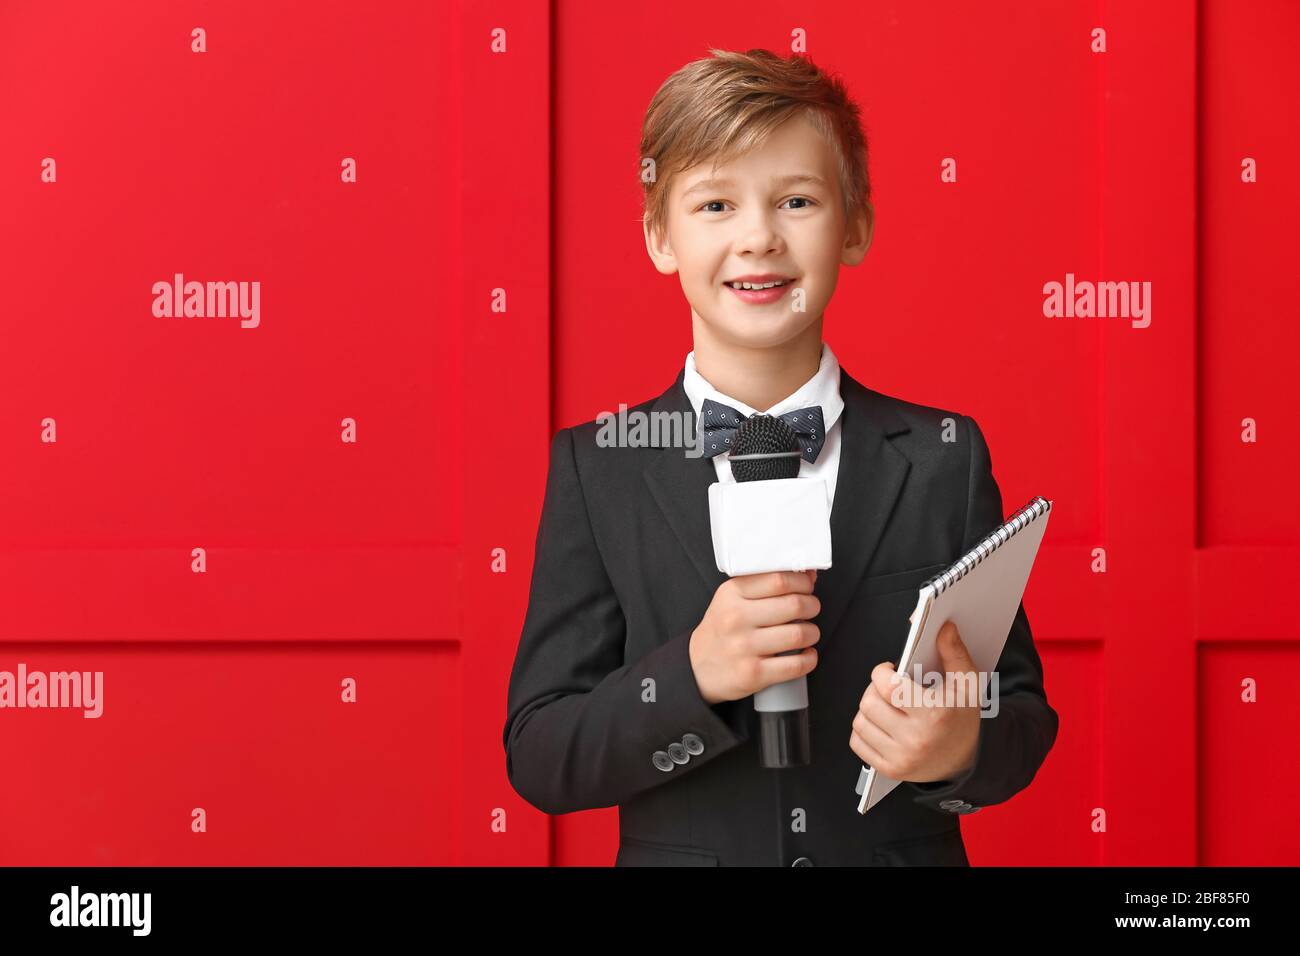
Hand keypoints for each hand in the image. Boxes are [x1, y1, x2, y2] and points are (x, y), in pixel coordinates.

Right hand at [690, 569, 820, 704]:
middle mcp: (736, 619)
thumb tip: (808, 575)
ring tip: (808, 633)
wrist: (696, 668)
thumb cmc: (722, 630)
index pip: (779, 580)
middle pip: (794, 604)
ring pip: (799, 634)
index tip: (807, 587)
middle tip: (811, 609)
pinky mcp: (754, 674)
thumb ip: (765, 585)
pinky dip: (810, 658)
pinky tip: (807, 653)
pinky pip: (796, 665)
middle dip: (812, 606)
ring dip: (813, 632)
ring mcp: (744, 648)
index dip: (802, 582)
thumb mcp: (732, 599)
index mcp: (731, 594)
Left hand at [848, 620, 979, 782]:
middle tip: (888, 688)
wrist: (967, 760)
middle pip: (869, 703)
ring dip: (868, 709)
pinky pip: (858, 743)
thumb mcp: (967, 684)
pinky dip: (864, 730)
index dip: (881, 672)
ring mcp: (901, 758)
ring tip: (886, 706)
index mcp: (934, 714)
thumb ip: (954, 652)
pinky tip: (881, 724)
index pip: (888, 687)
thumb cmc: (963, 718)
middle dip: (874, 689)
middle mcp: (915, 739)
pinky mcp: (889, 770)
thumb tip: (943, 626)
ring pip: (860, 722)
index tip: (888, 670)